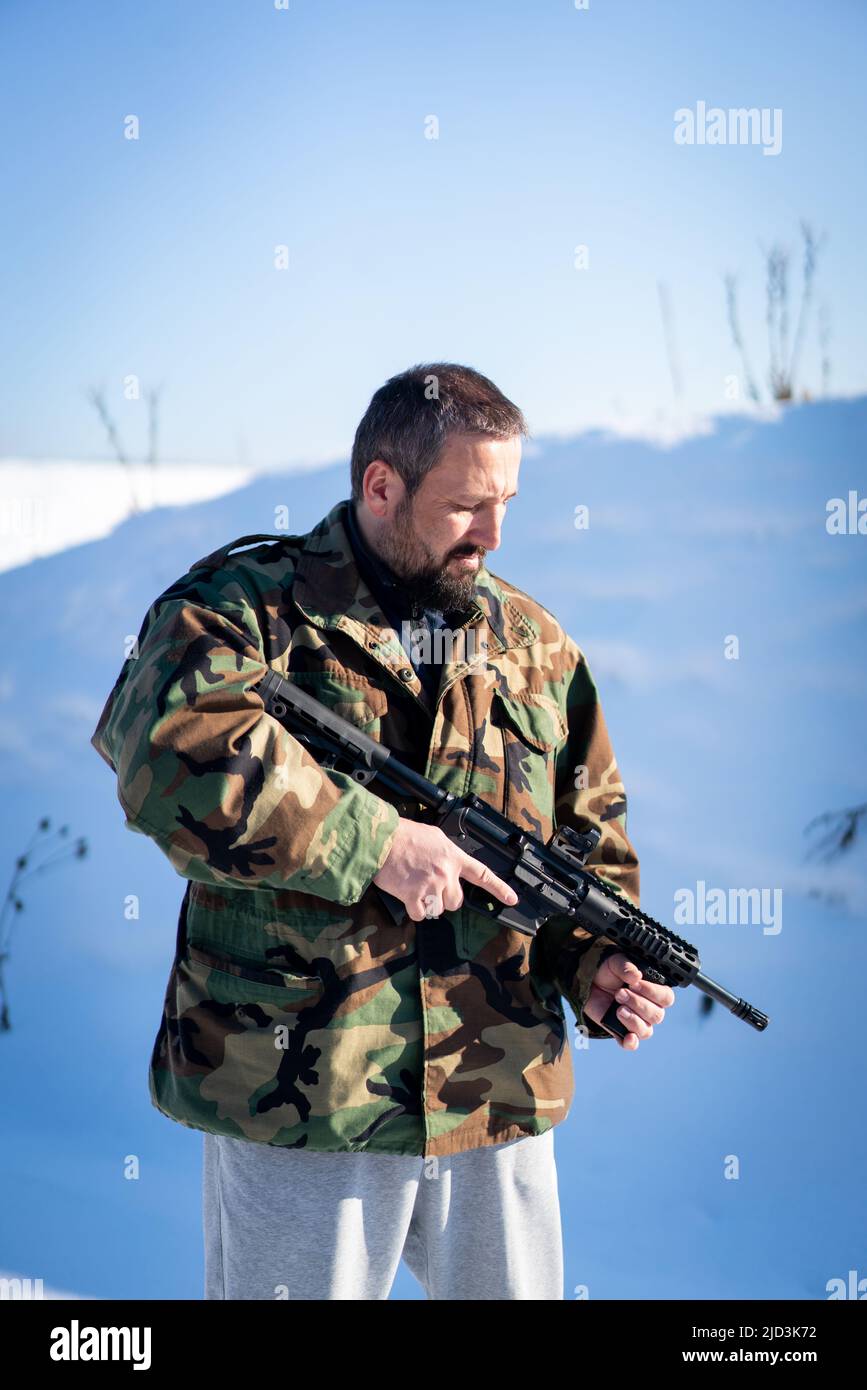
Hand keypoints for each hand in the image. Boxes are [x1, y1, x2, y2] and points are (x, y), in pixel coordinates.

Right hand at [373, 817, 518, 922]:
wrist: (382, 839)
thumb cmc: (405, 835)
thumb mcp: (435, 836)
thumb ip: (447, 852)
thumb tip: (449, 864)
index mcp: (454, 857)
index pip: (483, 875)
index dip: (499, 889)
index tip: (512, 900)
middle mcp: (446, 873)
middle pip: (457, 902)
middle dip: (445, 898)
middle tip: (430, 887)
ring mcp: (431, 886)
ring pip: (438, 909)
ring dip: (428, 904)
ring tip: (415, 887)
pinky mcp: (414, 897)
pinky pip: (420, 914)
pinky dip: (414, 909)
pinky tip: (407, 895)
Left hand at [584, 952, 675, 1050]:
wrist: (587, 981)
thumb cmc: (607, 971)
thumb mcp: (615, 962)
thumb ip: (626, 967)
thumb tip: (636, 976)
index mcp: (653, 991)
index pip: (666, 997)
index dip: (653, 992)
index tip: (634, 984)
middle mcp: (648, 1009)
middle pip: (657, 1015)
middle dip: (638, 1004)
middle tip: (620, 993)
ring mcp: (636, 1022)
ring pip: (646, 1031)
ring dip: (633, 1020)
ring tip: (618, 1009)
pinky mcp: (620, 1031)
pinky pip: (631, 1044)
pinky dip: (631, 1042)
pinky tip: (628, 1037)